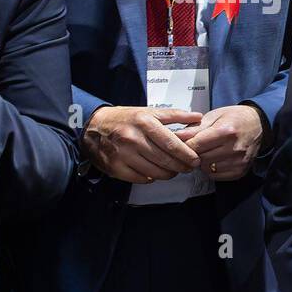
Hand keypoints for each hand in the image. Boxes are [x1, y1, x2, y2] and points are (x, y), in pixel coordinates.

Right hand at [82, 106, 202, 183]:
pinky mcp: (116, 167)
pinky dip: (151, 178)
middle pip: (165, 160)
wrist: (93, 127)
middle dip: (181, 167)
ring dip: (168, 174)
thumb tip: (197, 117)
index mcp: (144, 122)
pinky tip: (153, 172)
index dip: (187, 155)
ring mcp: (123, 155)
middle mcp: (133, 139)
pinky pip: (141, 179)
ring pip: (155, 173)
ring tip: (172, 170)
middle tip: (188, 167)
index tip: (195, 160)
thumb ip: (174, 115)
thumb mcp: (148, 112)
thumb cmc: (125, 119)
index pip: (172, 144)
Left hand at [181, 104, 264, 180]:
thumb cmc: (234, 118)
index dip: (186, 144)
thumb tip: (178, 136)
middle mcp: (234, 148)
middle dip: (194, 153)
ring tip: (207, 151)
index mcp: (227, 131)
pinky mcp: (240, 171)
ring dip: (202, 162)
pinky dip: (211, 169)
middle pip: (201, 158)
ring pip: (207, 168)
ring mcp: (239, 162)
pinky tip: (215, 158)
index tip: (183, 141)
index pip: (196, 144)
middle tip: (197, 145)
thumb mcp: (214, 116)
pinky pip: (216, 176)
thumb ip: (195, 127)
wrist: (258, 125)